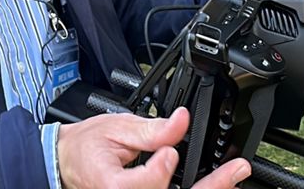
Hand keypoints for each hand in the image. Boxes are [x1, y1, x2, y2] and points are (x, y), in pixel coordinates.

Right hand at [57, 107, 252, 188]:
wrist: (66, 164)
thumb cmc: (85, 148)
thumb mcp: (115, 128)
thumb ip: (151, 129)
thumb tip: (180, 121)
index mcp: (115, 187)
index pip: (148, 183)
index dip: (163, 167)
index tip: (170, 151)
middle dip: (211, 187)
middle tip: (237, 170)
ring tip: (234, 176)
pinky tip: (215, 183)